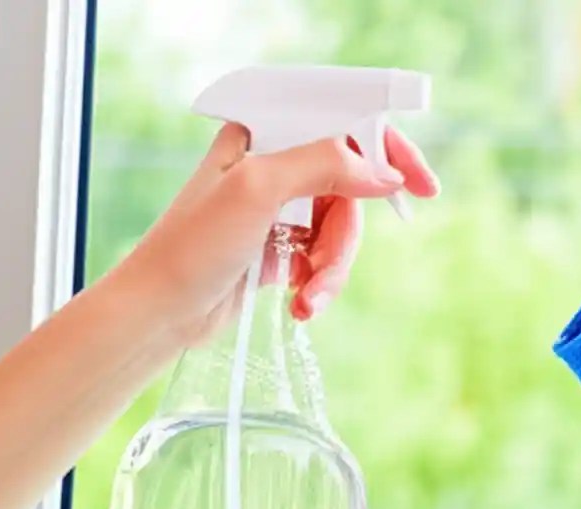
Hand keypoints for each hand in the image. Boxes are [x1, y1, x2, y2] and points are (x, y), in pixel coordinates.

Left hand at [119, 122, 438, 344]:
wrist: (160, 312)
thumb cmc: (191, 246)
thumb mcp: (256, 190)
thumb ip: (323, 165)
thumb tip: (384, 174)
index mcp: (262, 135)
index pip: (342, 125)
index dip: (387, 151)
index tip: (421, 187)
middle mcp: (271, 165)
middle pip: (349, 189)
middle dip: (344, 238)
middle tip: (325, 270)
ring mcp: (277, 207)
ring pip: (340, 230)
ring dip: (331, 269)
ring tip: (306, 300)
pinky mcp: (279, 245)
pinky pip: (325, 256)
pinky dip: (320, 282)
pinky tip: (299, 303)